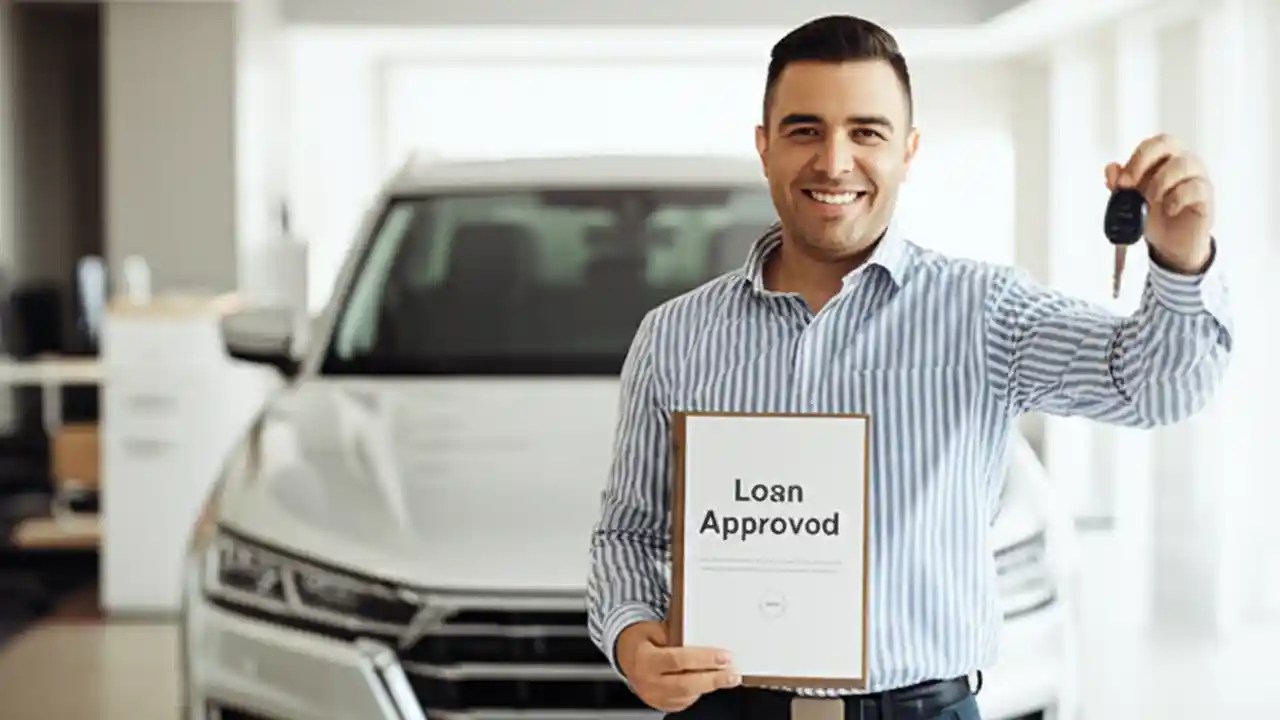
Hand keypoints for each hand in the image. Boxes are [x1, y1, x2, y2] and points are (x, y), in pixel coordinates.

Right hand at [616, 620, 740, 711]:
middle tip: (733, 673)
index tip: (723, 656)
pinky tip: (711, 682)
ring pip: (687, 696)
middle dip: (713, 679)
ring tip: (728, 677)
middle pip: (685, 684)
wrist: (626, 656)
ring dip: (710, 686)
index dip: (702, 659)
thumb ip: (675, 634)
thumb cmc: (641, 640)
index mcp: (645, 659)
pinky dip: (700, 692)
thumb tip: (702, 637)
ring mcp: (655, 696)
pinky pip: (685, 701)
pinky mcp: (662, 705)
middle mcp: (648, 681)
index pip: (677, 661)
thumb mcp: (654, 628)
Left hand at [1105, 133, 1213, 272]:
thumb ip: (1119, 185)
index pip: (1151, 144)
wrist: (1171, 242)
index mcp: (1162, 159)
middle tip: (1130, 185)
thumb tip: (1111, 169)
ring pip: (1183, 164)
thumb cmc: (1154, 214)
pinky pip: (1196, 187)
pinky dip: (1177, 198)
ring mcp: (1197, 176)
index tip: (1122, 181)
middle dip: (1143, 161)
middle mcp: (1181, 161)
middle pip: (1167, 143)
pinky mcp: (1205, 195)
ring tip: (1149, 201)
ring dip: (1160, 182)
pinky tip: (1169, 210)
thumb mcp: (1130, 201)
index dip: (1135, 158)